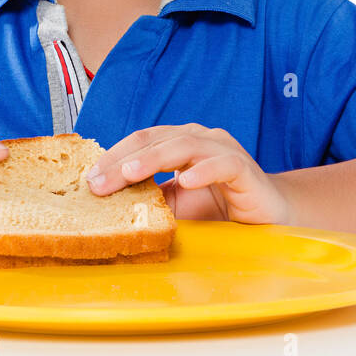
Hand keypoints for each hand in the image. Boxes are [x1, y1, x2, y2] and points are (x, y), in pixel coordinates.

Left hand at [85, 123, 291, 224]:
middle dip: (123, 160)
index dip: (113, 156)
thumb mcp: (175, 204)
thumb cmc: (218, 207)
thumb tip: (106, 203)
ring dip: (154, 159)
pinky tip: (187, 181)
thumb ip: (148, 197)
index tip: (89, 179)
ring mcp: (222, 150)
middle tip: (98, 182)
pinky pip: (223, 164)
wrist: (267, 217)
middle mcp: (200, 139)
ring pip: (184, 145)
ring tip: (130, 174)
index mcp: (179, 142)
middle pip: (155, 140)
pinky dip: (203, 171)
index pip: (140, 141)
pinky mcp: (244, 168)